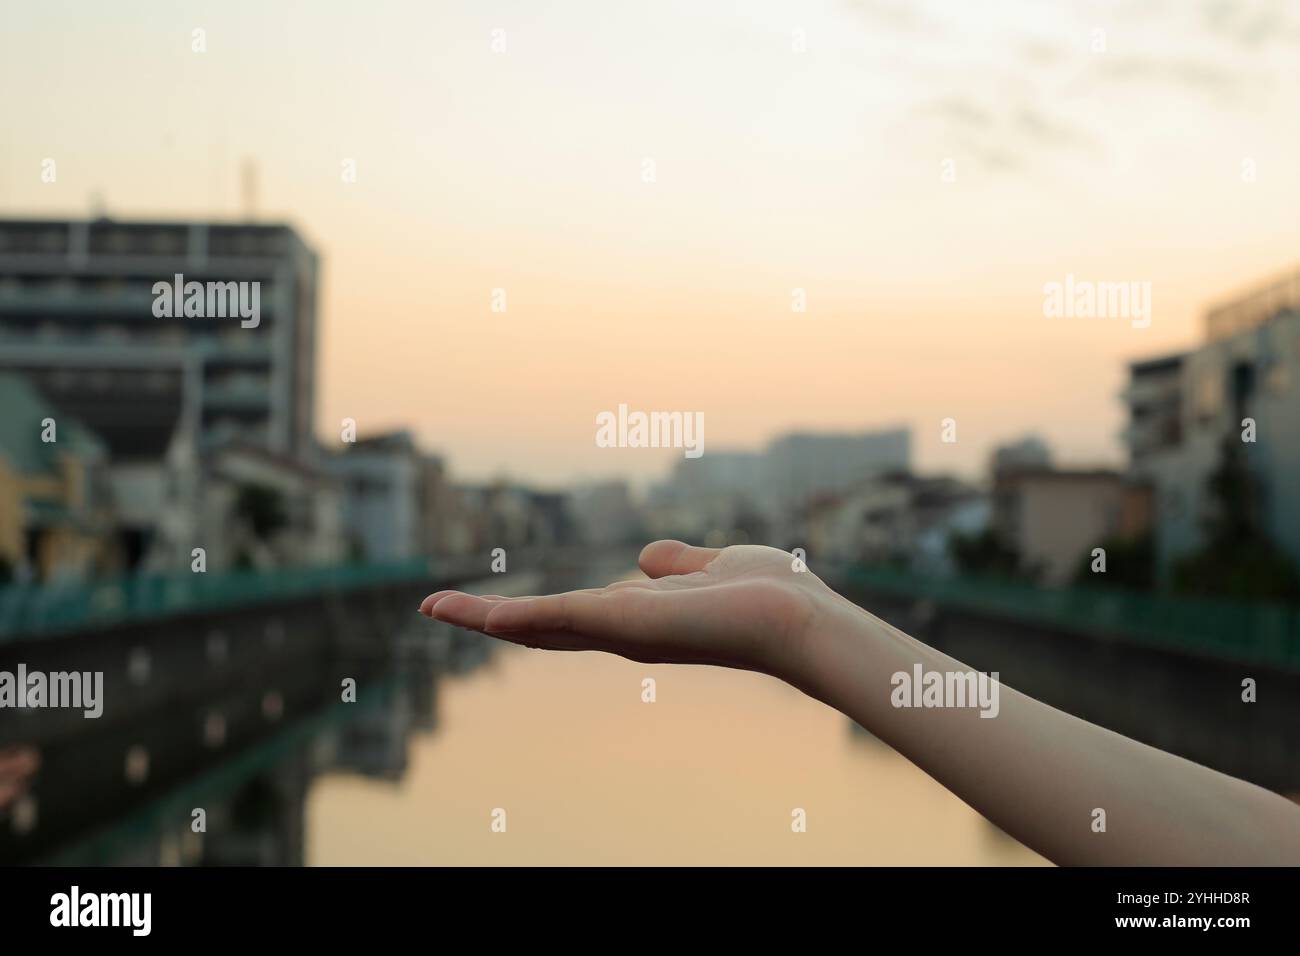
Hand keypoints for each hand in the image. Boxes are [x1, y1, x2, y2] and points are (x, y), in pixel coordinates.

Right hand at [419, 540, 837, 682]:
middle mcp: (624, 631)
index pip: (570, 616)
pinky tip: (486, 615)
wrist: (800, 620)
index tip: (485, 608)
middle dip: (486, 618)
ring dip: (485, 616)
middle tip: (434, 607)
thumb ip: (678, 562)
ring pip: (540, 624)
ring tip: (436, 607)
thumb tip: (647, 557)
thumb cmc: (769, 597)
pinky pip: (567, 617)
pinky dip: (524, 617)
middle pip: (540, 627)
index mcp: (640, 618)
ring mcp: (624, 630)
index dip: (525, 612)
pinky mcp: (632, 621)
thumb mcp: (711, 566)